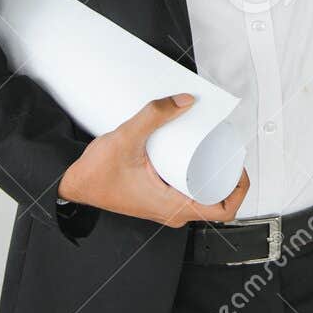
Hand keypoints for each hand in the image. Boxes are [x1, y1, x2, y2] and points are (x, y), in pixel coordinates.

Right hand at [57, 94, 250, 227]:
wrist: (72, 185)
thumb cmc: (94, 174)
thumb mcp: (126, 139)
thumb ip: (153, 115)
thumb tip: (185, 100)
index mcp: (172, 207)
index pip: (222, 210)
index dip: (240, 188)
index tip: (240, 165)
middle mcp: (171, 211)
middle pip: (216, 200)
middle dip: (228, 176)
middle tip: (228, 150)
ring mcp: (164, 206)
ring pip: (202, 196)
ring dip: (212, 175)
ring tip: (215, 148)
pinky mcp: (157, 198)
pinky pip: (187, 191)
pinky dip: (197, 176)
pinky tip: (195, 155)